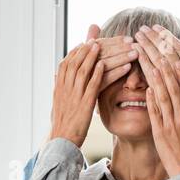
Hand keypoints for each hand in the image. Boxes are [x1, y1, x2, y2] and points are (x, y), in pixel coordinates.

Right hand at [48, 24, 138, 145]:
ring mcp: (74, 94)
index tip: (91, 40)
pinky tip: (110, 64)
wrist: (60, 142)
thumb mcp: (60, 102)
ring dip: (103, 55)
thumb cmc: (63, 123)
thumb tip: (60, 74)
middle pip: (79, 60)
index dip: (81, 48)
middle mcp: (65, 87)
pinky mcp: (84, 104)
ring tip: (119, 47)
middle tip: (110, 37)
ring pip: (88, 68)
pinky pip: (94, 84)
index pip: (69, 59)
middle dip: (94, 47)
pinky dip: (101, 72)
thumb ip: (62, 86)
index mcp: (59, 85)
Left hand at [135, 27, 179, 176]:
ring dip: (155, 73)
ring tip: (145, 56)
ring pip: (165, 93)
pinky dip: (152, 99)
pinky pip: (157, 113)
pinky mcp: (162, 133)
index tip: (165, 40)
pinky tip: (145, 86)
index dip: (176, 58)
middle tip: (148, 37)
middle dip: (161, 56)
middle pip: (174, 79)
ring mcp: (174, 122)